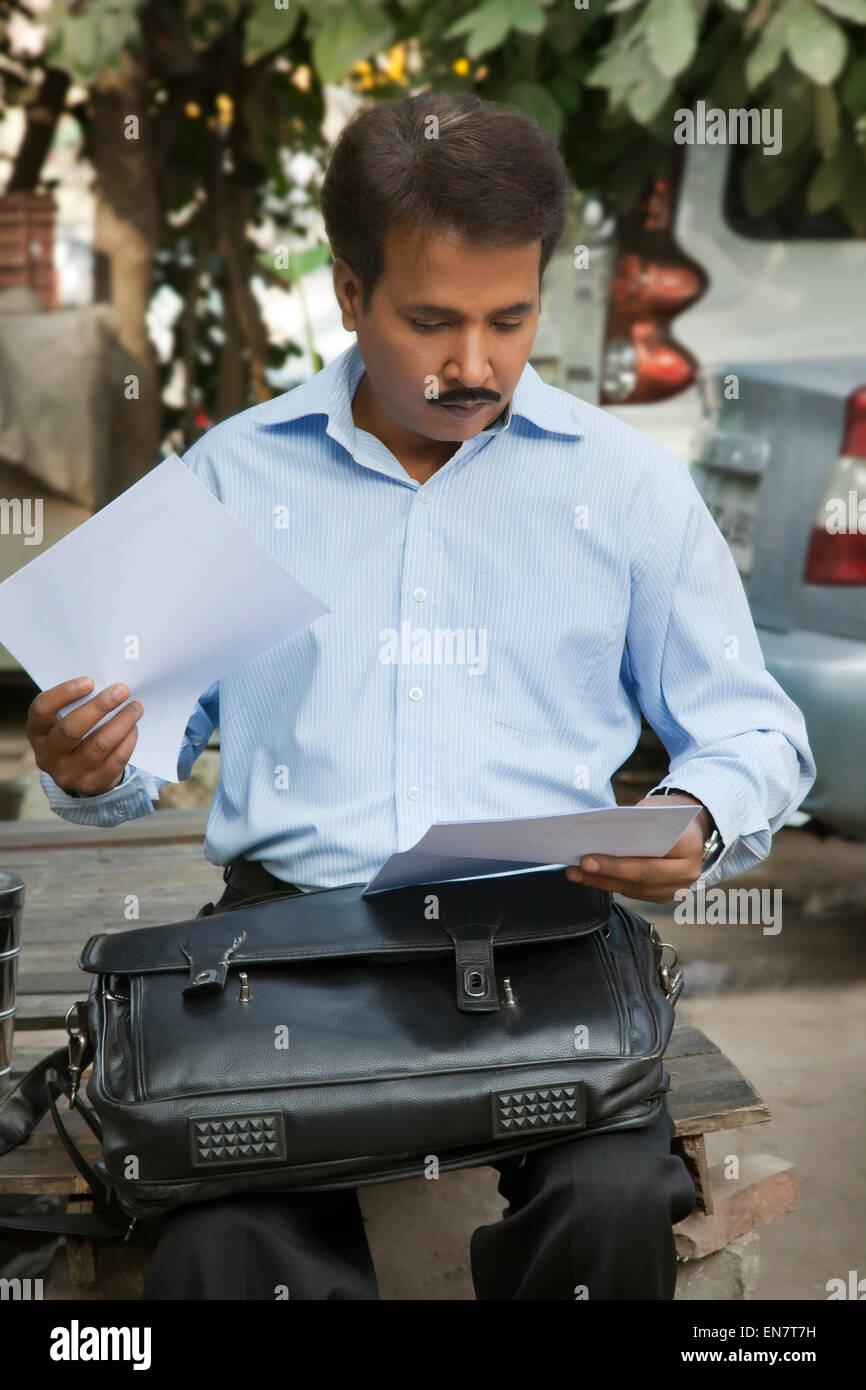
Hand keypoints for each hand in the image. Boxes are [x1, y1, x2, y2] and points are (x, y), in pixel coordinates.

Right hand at [27, 677, 143, 796]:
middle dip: (100, 706)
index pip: (42, 710)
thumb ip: (77, 705)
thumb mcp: (65, 721)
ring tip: (135, 708)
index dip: (64, 693)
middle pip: (72, 729)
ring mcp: (69, 773)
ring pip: (99, 745)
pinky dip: (128, 741)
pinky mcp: (91, 784)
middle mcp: (48, 756)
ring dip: (122, 722)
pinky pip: (115, 760)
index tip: (89, 681)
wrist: (80, 774)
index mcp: (37, 733)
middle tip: (122, 690)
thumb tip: (107, 684)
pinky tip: (134, 728)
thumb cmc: (75, 734)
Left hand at [565, 793, 710, 903]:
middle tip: (577, 868)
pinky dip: (610, 883)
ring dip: (601, 882)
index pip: (647, 862)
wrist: (689, 825)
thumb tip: (593, 838)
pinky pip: (633, 892)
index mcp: (689, 848)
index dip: (614, 865)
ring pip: (633, 889)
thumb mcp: (653, 809)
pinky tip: (589, 876)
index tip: (586, 860)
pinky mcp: (663, 894)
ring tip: (575, 872)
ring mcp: (677, 888)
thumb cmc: (666, 813)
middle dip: (604, 875)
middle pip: (639, 880)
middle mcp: (688, 873)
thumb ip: (631, 824)